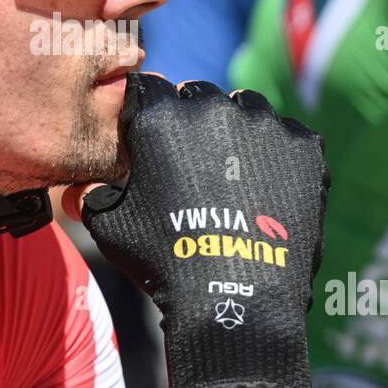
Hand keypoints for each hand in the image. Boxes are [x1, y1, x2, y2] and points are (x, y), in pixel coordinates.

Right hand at [65, 73, 328, 387]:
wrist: (233, 298)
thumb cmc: (163, 261)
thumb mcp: (109, 225)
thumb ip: (94, 192)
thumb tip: (83, 188)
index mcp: (161, 114)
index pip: (150, 89)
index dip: (149, 113)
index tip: (153, 138)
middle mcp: (213, 107)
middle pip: (198, 95)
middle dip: (191, 120)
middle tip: (193, 163)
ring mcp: (264, 123)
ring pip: (246, 109)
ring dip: (237, 131)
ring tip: (233, 176)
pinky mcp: (304, 145)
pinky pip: (286, 137)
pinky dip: (278, 156)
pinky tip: (267, 190)